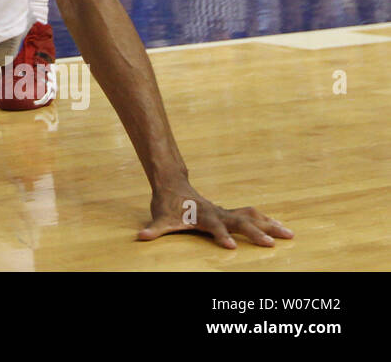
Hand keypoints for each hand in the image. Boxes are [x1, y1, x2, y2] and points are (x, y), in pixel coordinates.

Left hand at [140, 180, 291, 248]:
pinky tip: (282, 227)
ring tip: (290, 234)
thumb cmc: (167, 205)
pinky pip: (252, 215)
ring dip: (270, 224)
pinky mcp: (230, 212)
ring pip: (251, 216)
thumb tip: (141, 237)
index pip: (213, 226)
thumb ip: (154, 229)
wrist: (172, 185)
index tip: (231, 247)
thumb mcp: (160, 218)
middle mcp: (217, 212)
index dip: (221, 235)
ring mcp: (226, 211)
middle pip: (239, 222)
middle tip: (271, 244)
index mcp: (202, 215)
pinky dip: (267, 220)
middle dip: (255, 233)